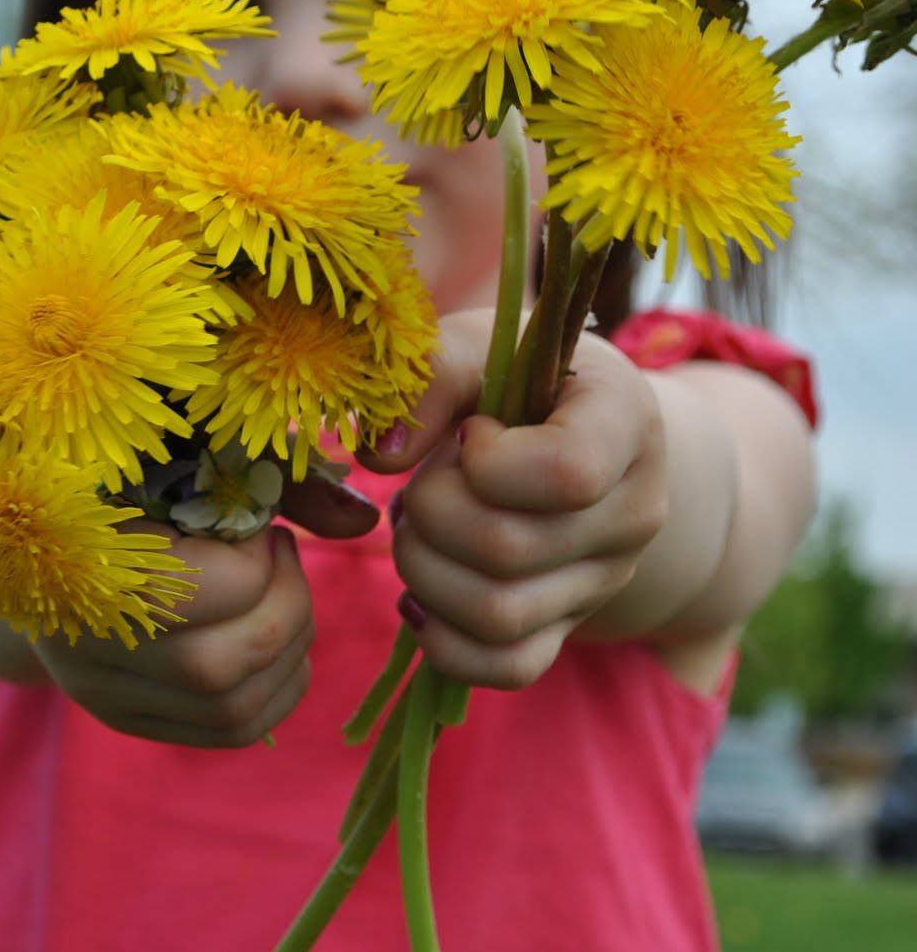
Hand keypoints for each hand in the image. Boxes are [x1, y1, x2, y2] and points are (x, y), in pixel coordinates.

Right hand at [30, 482, 379, 747]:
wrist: (27, 529)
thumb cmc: (127, 470)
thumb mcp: (194, 453)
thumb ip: (279, 481)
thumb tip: (365, 521)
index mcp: (84, 555)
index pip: (209, 593)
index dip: (259, 562)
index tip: (261, 527)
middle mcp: (82, 638)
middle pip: (221, 667)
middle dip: (286, 611)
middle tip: (281, 563)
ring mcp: (98, 689)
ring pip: (231, 710)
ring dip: (291, 654)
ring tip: (280, 597)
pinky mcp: (122, 716)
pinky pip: (226, 732)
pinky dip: (277, 692)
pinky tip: (276, 642)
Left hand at [358, 310, 669, 689]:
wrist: (571, 430)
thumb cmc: (518, 376)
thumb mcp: (482, 344)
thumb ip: (431, 376)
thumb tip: (379, 453)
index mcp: (627, 426)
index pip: (566, 473)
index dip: (488, 461)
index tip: (470, 433)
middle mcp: (633, 514)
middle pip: (506, 549)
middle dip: (429, 512)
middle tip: (423, 480)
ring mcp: (603, 580)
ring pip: (496, 613)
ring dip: (422, 569)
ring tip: (418, 525)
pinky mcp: (567, 627)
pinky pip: (505, 667)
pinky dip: (441, 640)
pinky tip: (419, 594)